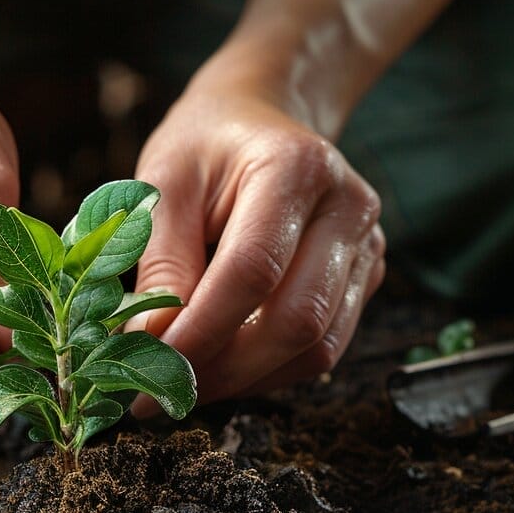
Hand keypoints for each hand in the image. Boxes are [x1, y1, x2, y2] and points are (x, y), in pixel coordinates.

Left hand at [131, 74, 385, 407]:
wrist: (258, 119)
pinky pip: (323, 347)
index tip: (147, 367)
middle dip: (225, 369)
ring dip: (246, 380)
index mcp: (295, 168)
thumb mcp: (163, 183)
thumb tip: (149, 343)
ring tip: (185, 384)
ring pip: (318, 347)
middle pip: (298, 320)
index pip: (254, 270)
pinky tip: (222, 365)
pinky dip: (268, 370)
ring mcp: (366, 247)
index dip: (201, 331)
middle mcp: (347, 208)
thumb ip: (159, 262)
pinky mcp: (365, 279)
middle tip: (162, 392)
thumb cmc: (204, 148)